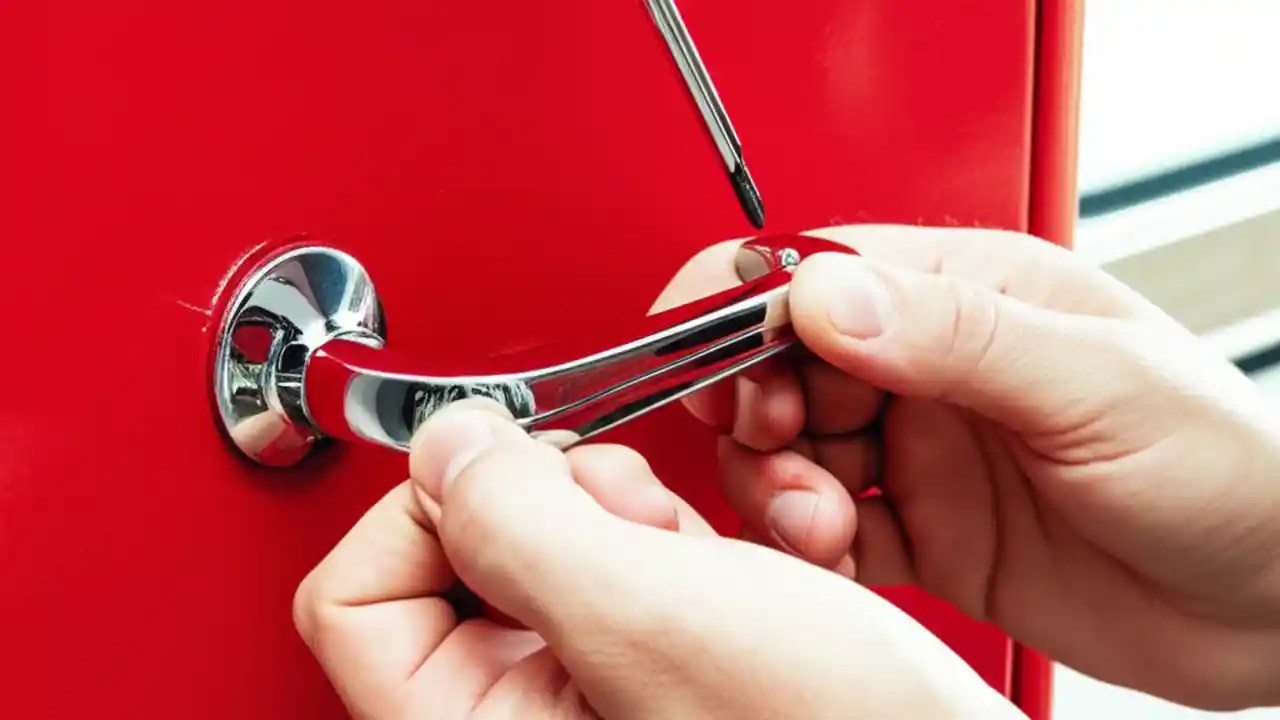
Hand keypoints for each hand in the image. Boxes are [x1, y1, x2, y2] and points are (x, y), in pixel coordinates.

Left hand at [293, 400, 1020, 718]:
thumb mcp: (652, 615)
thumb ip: (516, 521)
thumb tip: (447, 443)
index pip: (351, 599)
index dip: (416, 511)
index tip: (494, 469)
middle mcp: (524, 713)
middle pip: (450, 551)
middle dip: (552, 501)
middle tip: (619, 505)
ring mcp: (588, 684)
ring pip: (543, 536)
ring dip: (630, 507)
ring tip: (696, 541)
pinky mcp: (650, 649)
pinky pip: (617, 549)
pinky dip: (673, 525)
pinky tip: (727, 553)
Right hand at [657, 225, 1279, 709]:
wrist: (1279, 607)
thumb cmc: (1231, 471)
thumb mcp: (1097, 386)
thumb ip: (959, 339)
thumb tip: (826, 297)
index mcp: (975, 299)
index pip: (824, 271)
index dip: (746, 306)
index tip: (697, 353)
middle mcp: (936, 371)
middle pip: (786, 366)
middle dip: (756, 410)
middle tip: (780, 452)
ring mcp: (926, 453)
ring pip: (792, 454)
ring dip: (780, 489)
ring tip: (822, 525)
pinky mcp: (926, 533)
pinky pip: (829, 533)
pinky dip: (809, 551)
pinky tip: (835, 561)